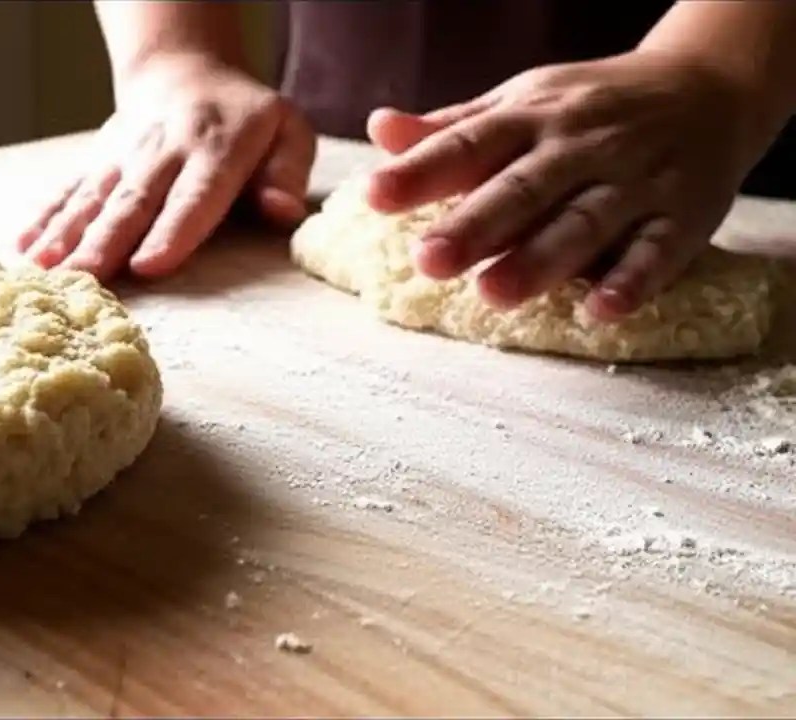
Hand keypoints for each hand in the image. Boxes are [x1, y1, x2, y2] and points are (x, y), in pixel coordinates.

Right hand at [17, 53, 314, 279]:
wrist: (182, 70)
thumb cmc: (245, 118)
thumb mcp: (287, 132)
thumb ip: (287, 173)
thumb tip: (281, 211)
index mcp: (215, 149)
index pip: (194, 195)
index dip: (172, 231)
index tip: (149, 266)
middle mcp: (162, 152)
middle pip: (134, 202)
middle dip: (107, 242)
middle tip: (86, 280)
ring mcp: (122, 157)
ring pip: (94, 199)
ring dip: (68, 235)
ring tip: (46, 270)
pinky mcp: (95, 162)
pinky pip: (67, 191)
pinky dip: (45, 219)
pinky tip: (25, 250)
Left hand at [365, 51, 755, 320]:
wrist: (708, 88)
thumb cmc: (587, 109)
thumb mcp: (519, 104)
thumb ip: (451, 130)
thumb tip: (379, 130)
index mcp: (529, 118)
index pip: (468, 143)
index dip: (420, 170)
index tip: (374, 196)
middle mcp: (579, 147)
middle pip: (522, 189)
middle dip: (474, 225)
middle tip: (428, 260)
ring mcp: (633, 181)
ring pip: (584, 222)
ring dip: (541, 260)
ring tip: (494, 294)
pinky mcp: (683, 215)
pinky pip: (657, 250)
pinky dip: (632, 280)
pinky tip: (601, 310)